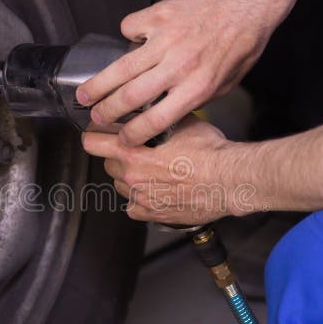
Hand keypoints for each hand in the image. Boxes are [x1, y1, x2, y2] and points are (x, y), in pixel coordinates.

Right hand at [76, 0, 286, 146]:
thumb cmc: (241, 44)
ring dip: (98, 85)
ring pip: (120, 68)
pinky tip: (133, 40)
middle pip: (129, 97)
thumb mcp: (224, 85)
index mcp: (197, 88)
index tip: (122, 141)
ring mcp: (166, 39)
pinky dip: (126, 35)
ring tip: (84, 95)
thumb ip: (195, 100)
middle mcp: (179, 66)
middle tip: (94, 119)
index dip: (133, 135)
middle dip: (106, 113)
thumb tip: (168, 113)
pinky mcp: (159, 15)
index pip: (156, 121)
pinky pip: (129, 29)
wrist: (247, 2)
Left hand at [82, 116, 253, 223]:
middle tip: (134, 148)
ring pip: (121, 186)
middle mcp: (134, 180)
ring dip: (128, 177)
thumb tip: (154, 108)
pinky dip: (140, 200)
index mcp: (134, 155)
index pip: (93, 144)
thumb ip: (160, 117)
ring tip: (148, 169)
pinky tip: (153, 190)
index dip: (94, 135)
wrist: (229, 181)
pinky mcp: (154, 215)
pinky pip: (134, 208)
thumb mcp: (183, 123)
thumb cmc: (211, 154)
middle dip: (117, 155)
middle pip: (108, 165)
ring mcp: (143, 200)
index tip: (96, 132)